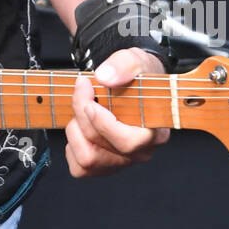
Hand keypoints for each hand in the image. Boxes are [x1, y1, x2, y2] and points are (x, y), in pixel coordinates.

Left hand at [65, 46, 169, 178]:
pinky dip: (73, 146)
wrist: (133, 84)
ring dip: (76, 130)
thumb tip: (104, 77)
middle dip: (82, 113)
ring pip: (88, 159)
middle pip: (100, 144)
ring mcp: (122, 163)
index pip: (128, 142)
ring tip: (83, 109)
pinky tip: (81, 127)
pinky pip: (80, 168)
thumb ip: (123, 66)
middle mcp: (141, 153)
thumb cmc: (137, 77)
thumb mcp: (135, 60)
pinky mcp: (105, 168)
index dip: (103, 125)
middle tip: (82, 87)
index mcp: (155, 132)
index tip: (91, 104)